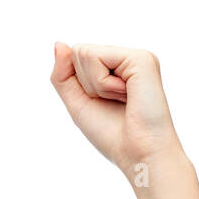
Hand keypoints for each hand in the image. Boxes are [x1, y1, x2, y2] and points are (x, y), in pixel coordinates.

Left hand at [50, 42, 182, 176]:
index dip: (79, 85)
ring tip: (121, 99)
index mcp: (116, 68)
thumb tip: (59, 44)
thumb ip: (63, 76)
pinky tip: (126, 95)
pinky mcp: (140, 58)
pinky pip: (96, 58)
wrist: (139, 155)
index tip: (103, 104)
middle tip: (112, 102)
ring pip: (84, 53)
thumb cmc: (113, 135)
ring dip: (94, 85)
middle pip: (78, 52)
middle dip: (85, 84)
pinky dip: (102, 84)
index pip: (76, 58)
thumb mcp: (78, 104)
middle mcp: (127, 59)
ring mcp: (135, 56)